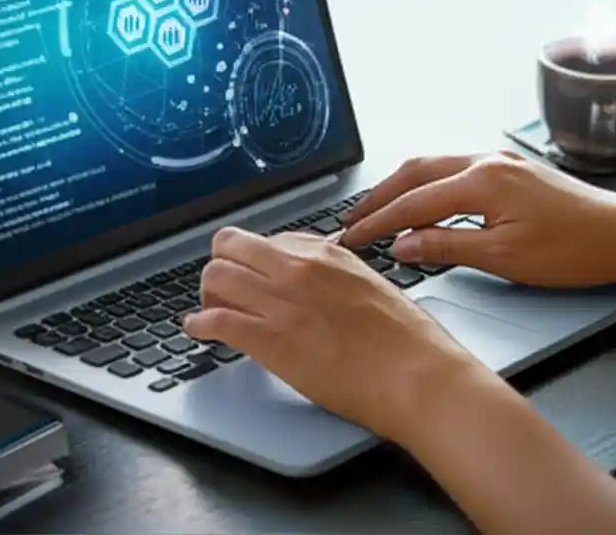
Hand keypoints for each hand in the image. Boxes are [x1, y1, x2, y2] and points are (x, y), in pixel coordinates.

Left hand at [184, 228, 483, 440]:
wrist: (417, 375)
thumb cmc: (406, 341)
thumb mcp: (371, 286)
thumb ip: (335, 277)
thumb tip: (314, 281)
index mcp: (325, 255)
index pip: (265, 240)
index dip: (253, 261)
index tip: (250, 276)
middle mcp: (298, 270)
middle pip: (228, 246)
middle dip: (220, 266)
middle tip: (222, 290)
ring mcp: (281, 303)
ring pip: (214, 277)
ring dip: (206, 295)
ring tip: (210, 311)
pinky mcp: (271, 340)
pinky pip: (215, 320)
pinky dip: (199, 325)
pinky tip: (199, 331)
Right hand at [340, 151, 615, 287]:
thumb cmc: (574, 250)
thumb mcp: (503, 257)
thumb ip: (446, 246)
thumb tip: (403, 245)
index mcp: (481, 181)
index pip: (412, 202)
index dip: (377, 222)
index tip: (351, 238)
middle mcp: (486, 161)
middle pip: (415, 172)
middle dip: (379, 196)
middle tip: (352, 220)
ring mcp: (499, 162)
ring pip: (434, 166)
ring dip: (402, 187)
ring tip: (377, 210)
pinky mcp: (510, 170)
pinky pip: (455, 170)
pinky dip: (428, 185)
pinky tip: (422, 203)